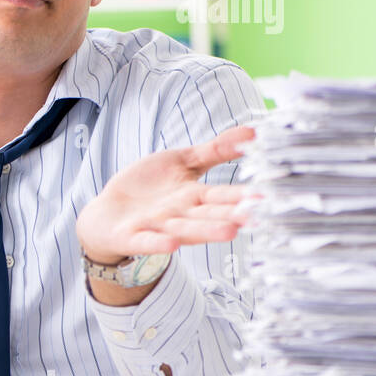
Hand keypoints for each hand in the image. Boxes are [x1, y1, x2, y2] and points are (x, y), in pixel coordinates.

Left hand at [75, 125, 259, 264]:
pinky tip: (171, 244)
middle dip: (231, 216)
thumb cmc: (148, 187)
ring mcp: (156, 226)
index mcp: (194, 196)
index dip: (243, 196)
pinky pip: (145, 240)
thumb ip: (213, 151)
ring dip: (205, 231)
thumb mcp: (181, 162)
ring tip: (229, 232)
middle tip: (258, 216)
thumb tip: (252, 131)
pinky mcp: (130, 235)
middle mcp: (180, 214)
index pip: (223, 195)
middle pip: (209, 215)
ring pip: (184, 229)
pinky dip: (156, 243)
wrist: (107, 212)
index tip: (268, 196)